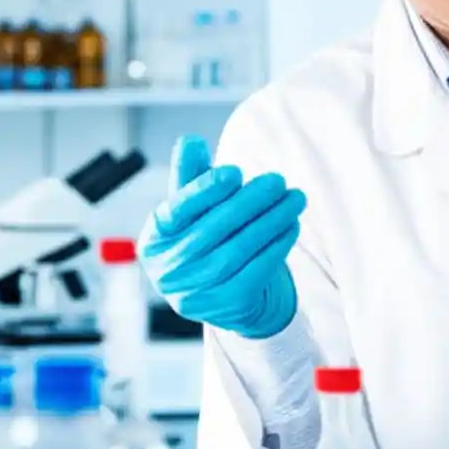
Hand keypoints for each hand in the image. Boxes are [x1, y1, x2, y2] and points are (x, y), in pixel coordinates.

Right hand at [137, 135, 306, 339]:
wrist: (220, 293)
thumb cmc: (203, 238)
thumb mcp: (192, 208)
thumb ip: (191, 175)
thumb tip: (191, 142)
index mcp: (154, 239)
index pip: (176, 211)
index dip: (204, 191)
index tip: (234, 173)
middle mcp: (169, 271)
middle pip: (212, 230)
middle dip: (248, 203)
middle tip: (276, 180)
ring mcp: (196, 293)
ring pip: (238, 250)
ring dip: (271, 221)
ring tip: (294, 197)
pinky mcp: (227, 306)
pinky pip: (256, 271)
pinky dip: (277, 246)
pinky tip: (291, 224)